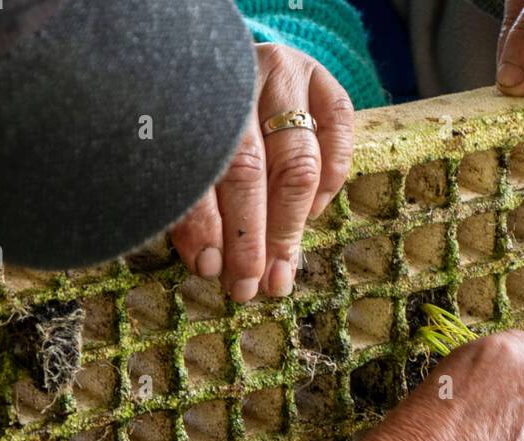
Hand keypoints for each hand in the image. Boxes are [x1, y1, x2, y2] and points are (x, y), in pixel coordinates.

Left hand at [170, 44, 353, 301]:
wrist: (235, 72)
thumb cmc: (204, 128)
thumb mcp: (186, 156)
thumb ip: (195, 203)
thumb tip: (211, 266)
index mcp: (190, 91)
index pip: (198, 164)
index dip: (204, 223)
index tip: (211, 269)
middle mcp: (240, 76)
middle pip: (249, 167)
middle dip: (249, 237)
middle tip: (248, 285)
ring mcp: (286, 73)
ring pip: (296, 163)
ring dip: (288, 228)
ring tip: (279, 273)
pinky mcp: (324, 81)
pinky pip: (337, 136)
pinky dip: (330, 181)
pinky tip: (314, 212)